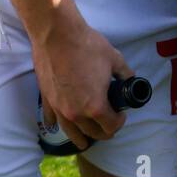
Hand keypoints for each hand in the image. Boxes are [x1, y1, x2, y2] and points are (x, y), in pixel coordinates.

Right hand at [33, 14, 133, 149]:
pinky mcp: (46, 100)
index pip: (111, 126)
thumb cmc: (87, 46)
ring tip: (85, 141)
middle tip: (107, 124)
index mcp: (95, 106)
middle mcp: (76, 113)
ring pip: (71, 133)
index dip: (119, 122)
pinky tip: (58, 126)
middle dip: (103, 131)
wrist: (57, 34)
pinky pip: (51, 120)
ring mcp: (59, 108)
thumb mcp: (114, 59)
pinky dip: (57, 124)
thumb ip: (125, 73)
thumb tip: (130, 79)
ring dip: (81, 137)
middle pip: (92, 133)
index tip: (121, 114)